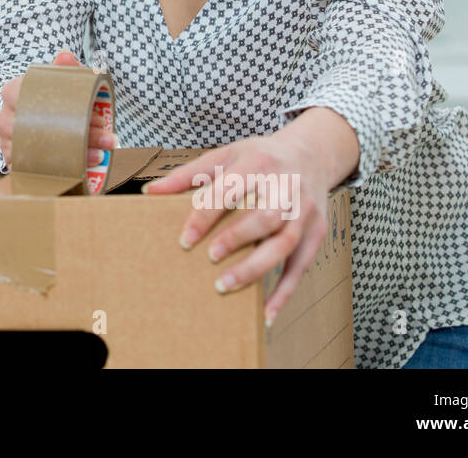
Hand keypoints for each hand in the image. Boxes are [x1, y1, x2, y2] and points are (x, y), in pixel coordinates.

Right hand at [0, 51, 115, 169]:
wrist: (26, 114)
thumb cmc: (43, 97)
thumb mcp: (53, 79)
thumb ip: (62, 67)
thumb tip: (65, 56)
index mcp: (12, 92)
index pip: (41, 100)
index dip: (74, 112)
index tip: (98, 118)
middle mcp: (5, 119)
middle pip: (45, 131)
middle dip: (82, 136)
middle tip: (107, 138)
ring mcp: (6, 142)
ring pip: (43, 154)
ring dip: (75, 157)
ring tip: (100, 155)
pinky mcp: (11, 161)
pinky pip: (35, 170)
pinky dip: (59, 171)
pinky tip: (79, 170)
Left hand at [140, 125, 339, 327]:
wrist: (313, 152)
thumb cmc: (261, 156)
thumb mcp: (226, 154)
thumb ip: (188, 174)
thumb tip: (150, 193)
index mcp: (259, 163)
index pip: (231, 189)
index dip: (207, 214)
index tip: (185, 239)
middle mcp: (286, 186)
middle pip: (265, 217)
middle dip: (237, 239)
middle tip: (209, 258)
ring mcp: (305, 210)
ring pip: (285, 243)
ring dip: (257, 268)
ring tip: (225, 285)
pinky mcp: (318, 231)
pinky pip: (302, 265)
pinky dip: (285, 292)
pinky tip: (265, 313)